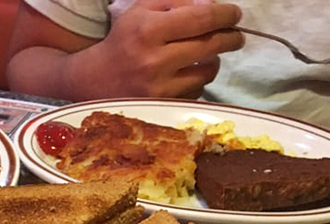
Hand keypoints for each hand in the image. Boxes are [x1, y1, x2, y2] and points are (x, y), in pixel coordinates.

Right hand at [92, 0, 243, 98]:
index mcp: (150, 29)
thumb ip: (176, 2)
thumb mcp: (141, 10)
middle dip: (230, 38)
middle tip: (236, 36)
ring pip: (206, 72)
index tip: (235, 15)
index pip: (202, 18)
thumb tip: (211, 6)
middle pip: (210, 46)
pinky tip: (188, 75)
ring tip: (208, 56)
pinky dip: (197, 81)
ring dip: (213, 61)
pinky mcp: (162, 107)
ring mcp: (159, 88)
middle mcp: (155, 60)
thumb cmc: (122, 40)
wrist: (94, 81)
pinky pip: (195, 92)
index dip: (225, 15)